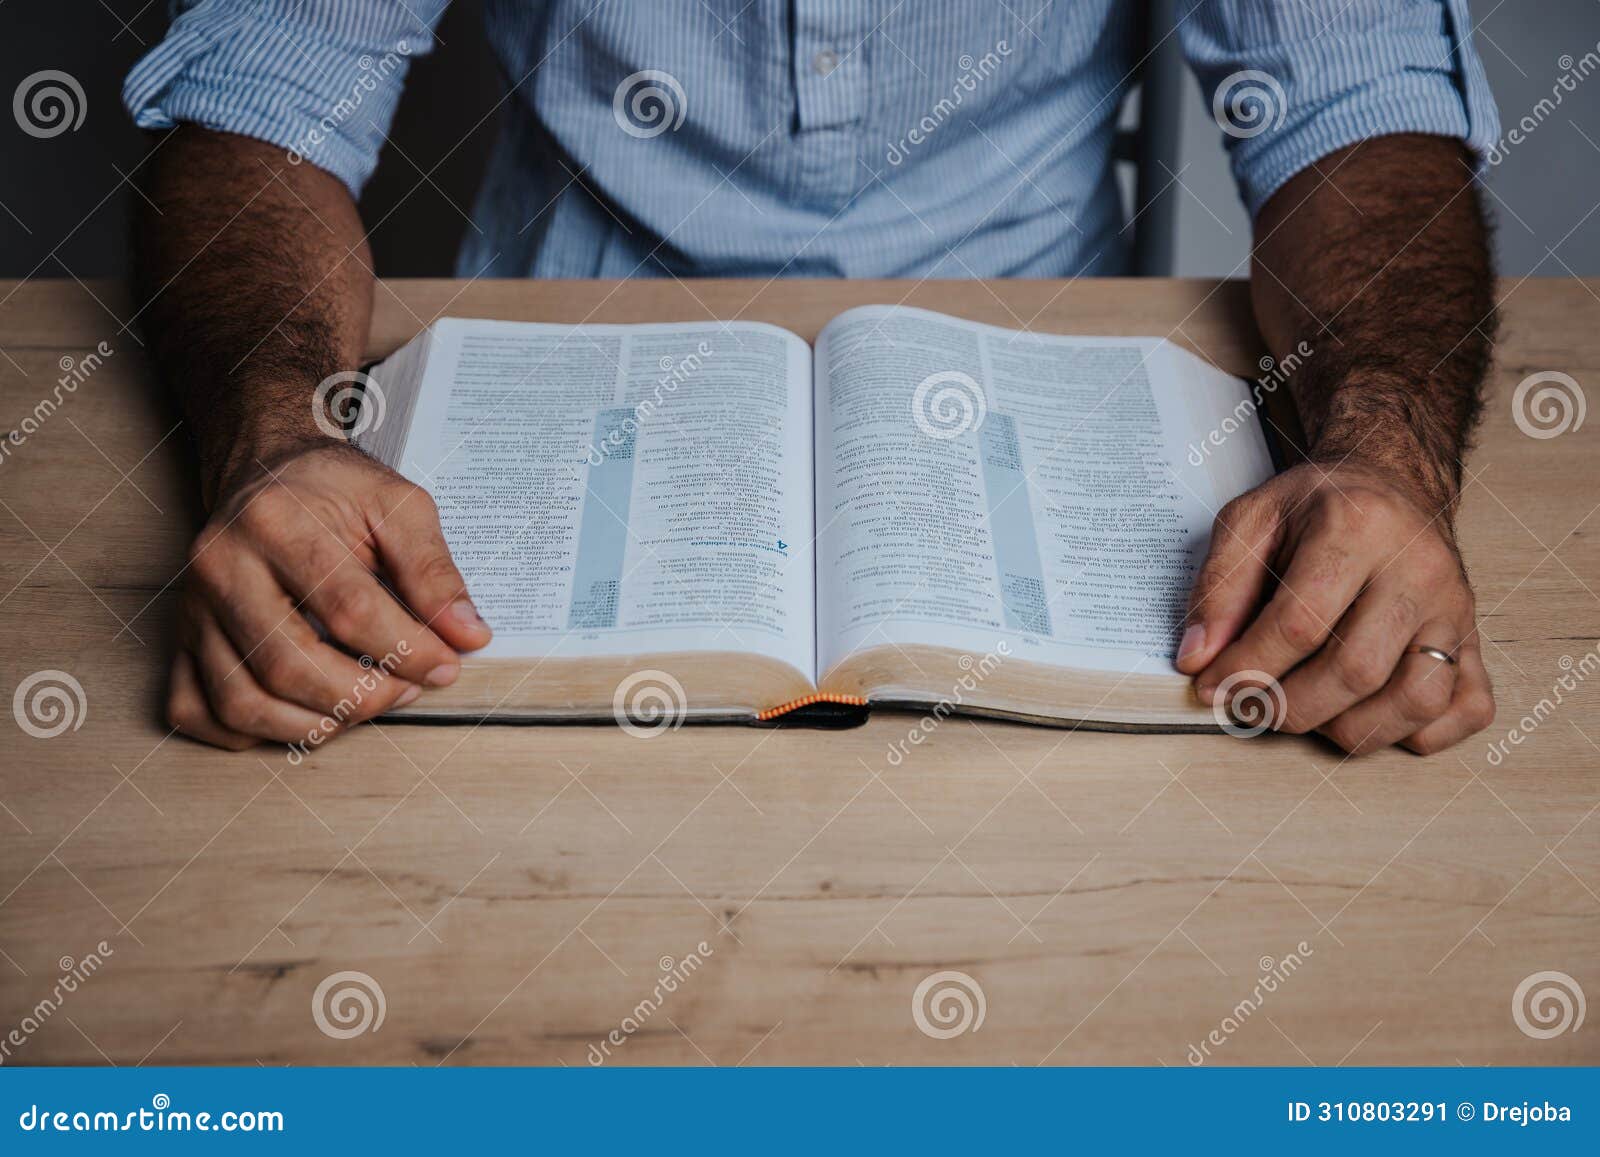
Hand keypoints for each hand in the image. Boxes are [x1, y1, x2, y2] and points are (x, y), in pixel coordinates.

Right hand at [166, 437, 491, 749]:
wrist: (266, 472)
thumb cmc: (333, 489)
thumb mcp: (398, 506)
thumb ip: (434, 571)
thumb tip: (468, 636)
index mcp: (275, 523)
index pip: (347, 609)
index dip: (407, 650)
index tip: (446, 666)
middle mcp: (221, 568)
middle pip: (287, 666)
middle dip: (362, 696)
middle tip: (408, 690)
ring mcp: (193, 609)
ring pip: (241, 701)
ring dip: (314, 724)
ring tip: (365, 705)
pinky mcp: (182, 639)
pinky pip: (196, 710)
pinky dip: (252, 733)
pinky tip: (303, 717)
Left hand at [1175, 459, 1494, 755]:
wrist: (1390, 485)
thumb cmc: (1319, 506)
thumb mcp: (1250, 519)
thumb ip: (1217, 588)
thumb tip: (1198, 660)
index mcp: (1358, 527)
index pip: (1299, 625)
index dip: (1245, 669)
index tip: (1211, 686)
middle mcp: (1419, 569)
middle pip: (1357, 670)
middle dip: (1288, 706)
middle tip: (1251, 706)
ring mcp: (1456, 609)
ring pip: (1417, 700)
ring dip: (1349, 729)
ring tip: (1304, 711)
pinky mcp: (1475, 639)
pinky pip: (1465, 710)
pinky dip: (1415, 732)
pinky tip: (1366, 713)